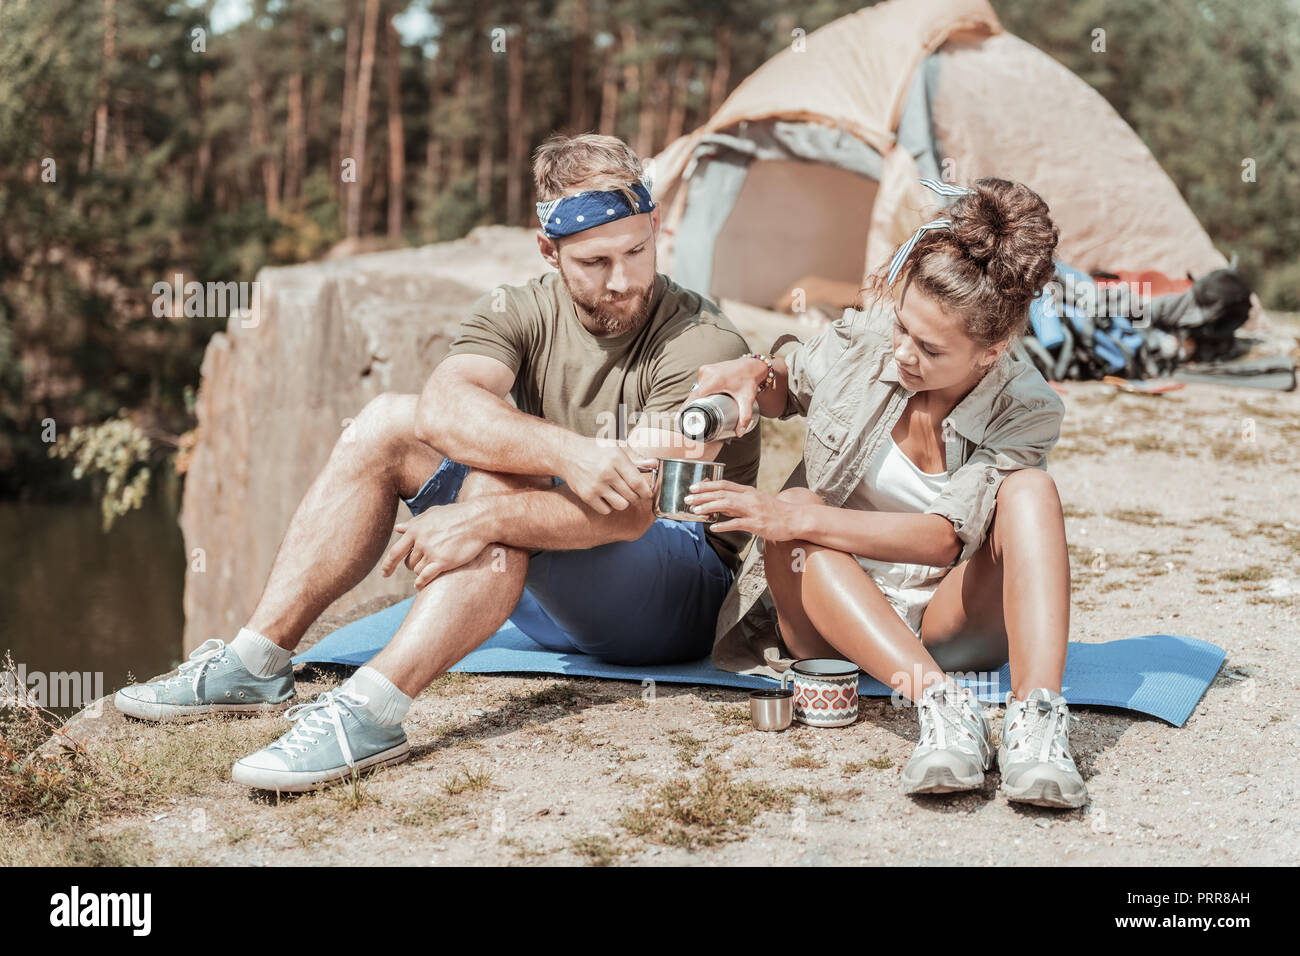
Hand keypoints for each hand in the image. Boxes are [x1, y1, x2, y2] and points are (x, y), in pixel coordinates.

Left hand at [380, 500, 491, 589]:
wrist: (478, 519)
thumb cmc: (456, 515)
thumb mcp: (432, 514)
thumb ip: (414, 523)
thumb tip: (397, 529)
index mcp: (415, 529)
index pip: (395, 551)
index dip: (388, 564)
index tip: (384, 574)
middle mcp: (420, 541)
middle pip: (408, 563)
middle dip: (413, 565)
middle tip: (424, 563)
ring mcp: (431, 551)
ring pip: (418, 570)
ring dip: (422, 572)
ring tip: (433, 567)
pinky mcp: (443, 561)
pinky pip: (426, 577)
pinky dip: (421, 583)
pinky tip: (420, 586)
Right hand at [557, 437, 657, 514]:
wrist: (567, 454)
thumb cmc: (594, 451)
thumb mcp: (616, 449)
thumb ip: (636, 459)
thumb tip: (655, 463)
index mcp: (616, 458)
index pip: (637, 482)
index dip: (646, 491)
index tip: (647, 493)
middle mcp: (606, 472)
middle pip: (631, 495)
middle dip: (635, 496)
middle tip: (632, 492)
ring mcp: (596, 485)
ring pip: (621, 505)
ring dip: (623, 502)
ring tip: (619, 494)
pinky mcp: (587, 496)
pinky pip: (606, 510)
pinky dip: (608, 506)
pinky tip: (606, 497)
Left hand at [682, 479, 802, 540]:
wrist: (795, 519)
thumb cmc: (774, 512)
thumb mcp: (755, 502)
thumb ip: (737, 503)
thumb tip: (717, 504)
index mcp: (748, 491)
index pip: (724, 484)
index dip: (707, 485)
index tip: (693, 487)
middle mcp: (749, 498)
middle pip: (722, 492)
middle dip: (703, 495)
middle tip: (687, 498)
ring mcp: (753, 510)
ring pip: (727, 505)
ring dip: (709, 506)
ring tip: (695, 510)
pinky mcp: (757, 524)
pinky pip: (737, 523)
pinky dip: (724, 525)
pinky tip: (713, 527)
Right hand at [686, 357, 767, 435]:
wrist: (752, 366)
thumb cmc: (749, 382)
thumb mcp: (747, 400)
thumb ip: (745, 416)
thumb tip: (740, 433)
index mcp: (715, 380)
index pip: (695, 396)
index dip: (685, 408)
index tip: (678, 419)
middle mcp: (708, 373)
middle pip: (695, 394)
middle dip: (692, 407)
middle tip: (691, 420)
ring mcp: (705, 370)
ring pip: (697, 389)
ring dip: (697, 399)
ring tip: (699, 411)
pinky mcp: (705, 369)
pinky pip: (700, 383)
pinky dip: (700, 392)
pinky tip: (701, 399)